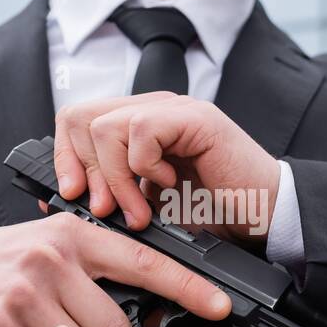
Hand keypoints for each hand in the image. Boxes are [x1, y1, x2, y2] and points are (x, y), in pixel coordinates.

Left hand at [53, 93, 280, 246]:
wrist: (263, 216)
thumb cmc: (213, 212)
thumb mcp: (146, 207)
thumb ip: (110, 195)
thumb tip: (63, 199)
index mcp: (135, 125)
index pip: (74, 121)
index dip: (64, 159)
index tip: (71, 196)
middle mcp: (150, 110)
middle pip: (79, 118)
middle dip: (85, 172)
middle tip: (105, 209)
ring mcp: (172, 110)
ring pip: (105, 126)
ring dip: (116, 179)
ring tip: (140, 210)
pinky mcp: (193, 117)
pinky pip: (141, 131)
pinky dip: (146, 168)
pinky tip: (169, 184)